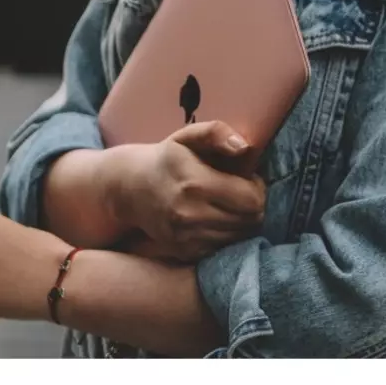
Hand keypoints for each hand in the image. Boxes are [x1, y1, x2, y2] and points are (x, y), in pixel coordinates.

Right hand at [108, 121, 265, 262]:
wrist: (129, 187)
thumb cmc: (166, 159)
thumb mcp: (187, 137)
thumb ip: (216, 133)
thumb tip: (244, 147)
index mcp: (194, 183)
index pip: (251, 199)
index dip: (256, 187)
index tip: (245, 178)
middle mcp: (189, 213)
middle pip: (250, 220)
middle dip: (251, 205)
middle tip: (238, 192)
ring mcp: (185, 236)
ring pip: (239, 236)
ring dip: (240, 221)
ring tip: (225, 204)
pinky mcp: (183, 251)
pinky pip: (222, 248)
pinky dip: (224, 235)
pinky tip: (212, 219)